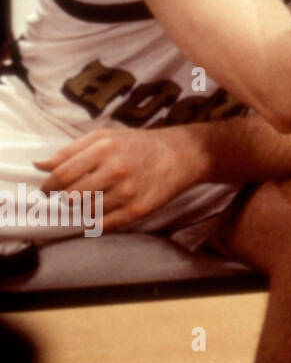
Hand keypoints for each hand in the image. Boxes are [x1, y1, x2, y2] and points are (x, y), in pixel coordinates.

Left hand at [35, 126, 208, 231]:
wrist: (180, 156)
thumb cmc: (137, 145)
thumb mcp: (105, 137)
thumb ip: (70, 151)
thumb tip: (39, 165)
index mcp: (105, 149)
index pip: (62, 175)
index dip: (49, 185)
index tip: (47, 189)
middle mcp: (116, 170)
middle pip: (71, 196)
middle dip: (66, 198)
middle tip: (70, 195)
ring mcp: (128, 192)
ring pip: (87, 212)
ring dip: (84, 209)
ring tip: (94, 199)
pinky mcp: (138, 210)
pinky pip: (104, 225)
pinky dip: (96, 222)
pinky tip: (101, 211)